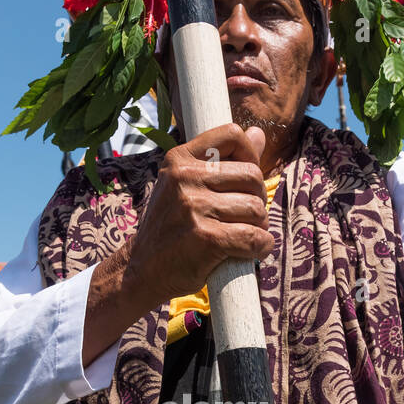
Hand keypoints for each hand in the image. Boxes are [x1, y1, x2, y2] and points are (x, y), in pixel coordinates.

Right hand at [124, 122, 272, 309]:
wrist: (142, 269)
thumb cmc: (170, 227)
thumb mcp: (185, 185)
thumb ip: (221, 160)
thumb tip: (259, 135)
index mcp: (179, 159)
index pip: (231, 134)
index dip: (249, 155)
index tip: (244, 181)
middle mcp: (184, 178)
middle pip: (252, 176)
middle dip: (258, 199)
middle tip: (246, 217)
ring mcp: (194, 208)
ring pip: (257, 209)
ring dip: (259, 226)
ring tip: (244, 235)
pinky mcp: (206, 238)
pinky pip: (254, 237)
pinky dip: (261, 247)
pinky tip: (253, 251)